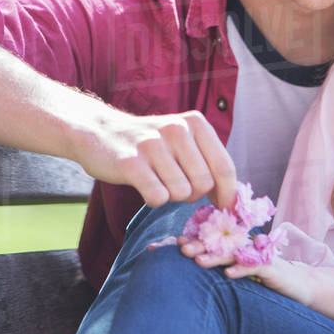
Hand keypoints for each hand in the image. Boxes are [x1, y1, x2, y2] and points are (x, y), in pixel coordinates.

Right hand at [68, 105, 236, 208]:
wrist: (102, 133)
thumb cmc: (151, 144)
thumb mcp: (183, 140)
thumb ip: (208, 161)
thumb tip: (232, 201)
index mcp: (196, 122)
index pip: (224, 166)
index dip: (228, 194)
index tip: (226, 210)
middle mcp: (177, 129)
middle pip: (204, 184)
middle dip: (193, 194)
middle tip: (175, 184)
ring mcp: (154, 145)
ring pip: (181, 193)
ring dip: (171, 196)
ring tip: (157, 180)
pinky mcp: (131, 163)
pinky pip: (157, 197)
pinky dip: (153, 200)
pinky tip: (144, 185)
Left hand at [179, 238, 314, 306]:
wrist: (297, 285)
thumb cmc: (265, 280)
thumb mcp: (241, 273)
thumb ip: (222, 266)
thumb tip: (195, 265)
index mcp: (237, 246)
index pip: (214, 239)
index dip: (195, 239)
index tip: (175, 242)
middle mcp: (246, 246)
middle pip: (220, 243)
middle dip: (200, 244)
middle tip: (181, 248)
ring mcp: (258, 255)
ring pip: (233, 253)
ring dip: (215, 257)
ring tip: (198, 260)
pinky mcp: (271, 267)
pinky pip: (254, 266)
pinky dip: (241, 269)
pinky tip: (228, 273)